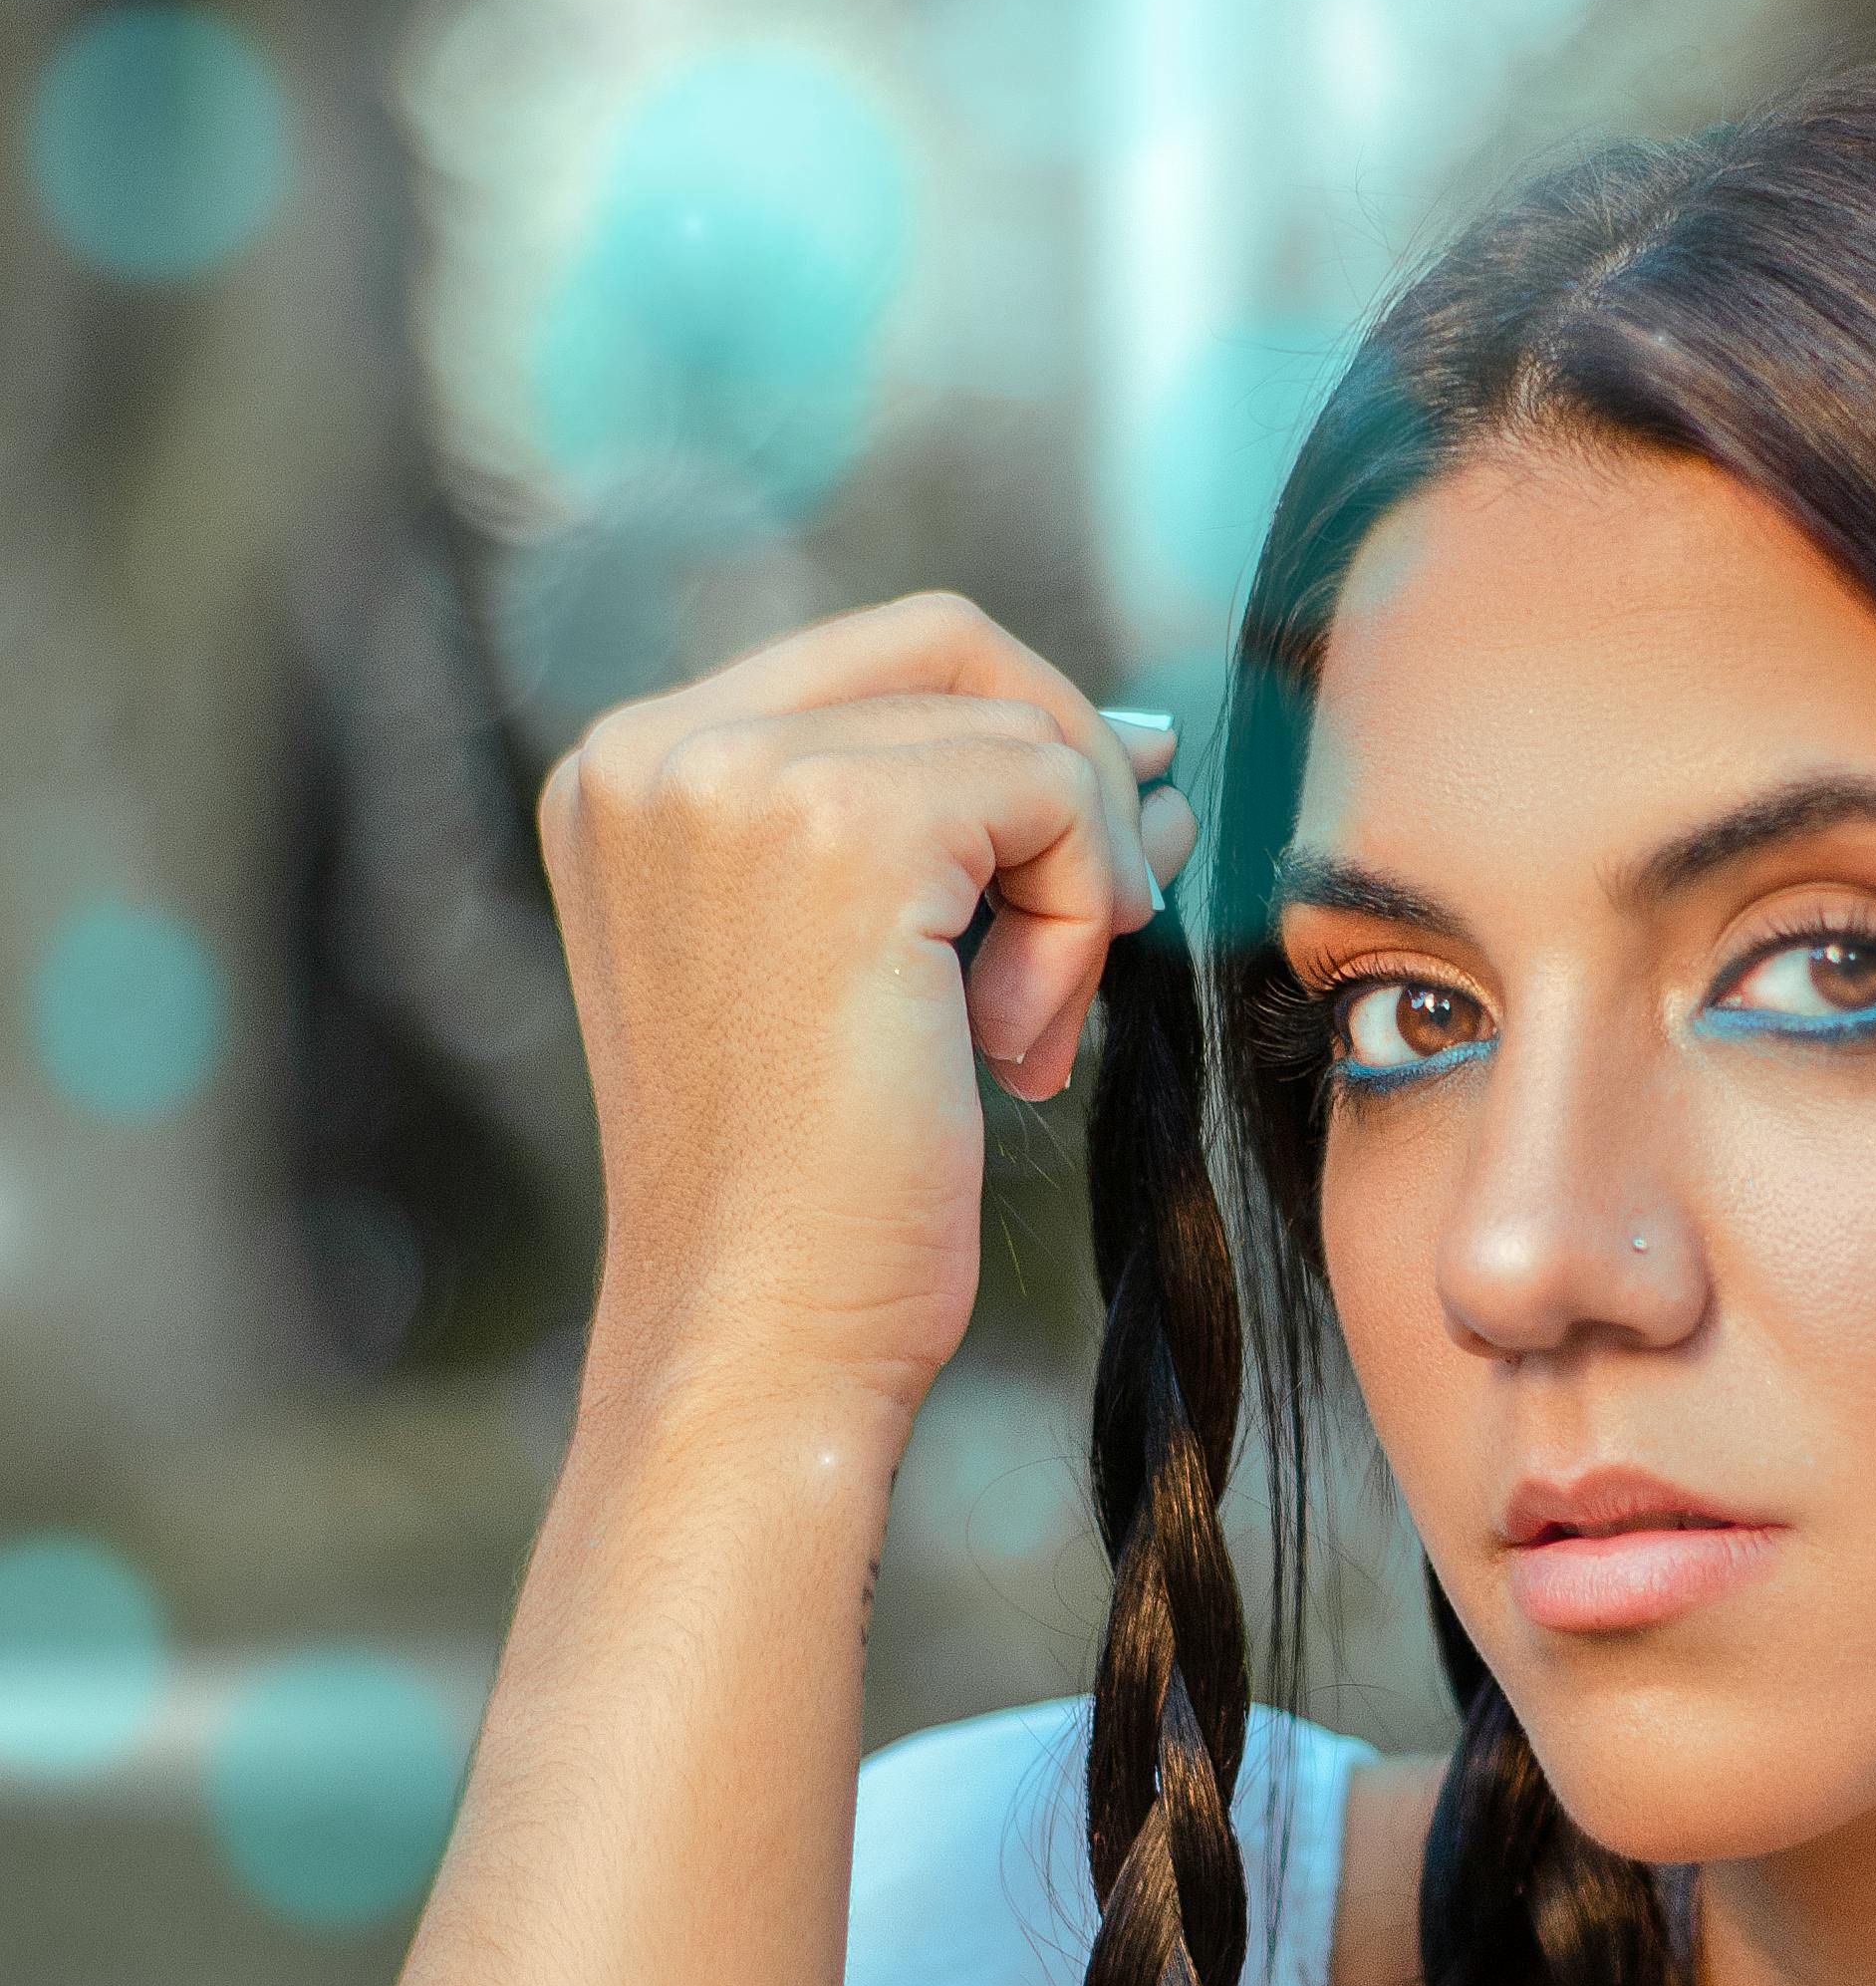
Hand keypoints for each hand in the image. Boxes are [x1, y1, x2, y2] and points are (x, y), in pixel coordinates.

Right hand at [538, 595, 1192, 1434]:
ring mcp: (729, 775)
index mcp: (628, 770)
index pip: (882, 653)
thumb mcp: (837, 963)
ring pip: (1020, 733)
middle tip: (1101, 928)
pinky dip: (1081, 920)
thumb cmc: (813, 1194)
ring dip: (1072, 888)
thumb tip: (1137, 743)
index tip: (1076, 875)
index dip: (1015, 738)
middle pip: (953, 646)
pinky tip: (1016, 1047)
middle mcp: (651, 747)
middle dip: (1066, 782)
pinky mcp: (839, 829)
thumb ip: (926, 825)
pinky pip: (1057, 794)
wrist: (759, 1339)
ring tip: (1017, 1039)